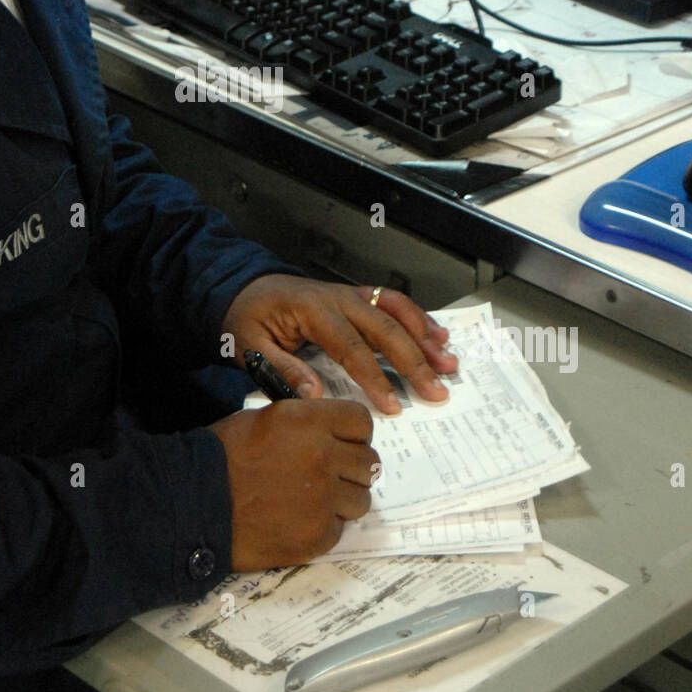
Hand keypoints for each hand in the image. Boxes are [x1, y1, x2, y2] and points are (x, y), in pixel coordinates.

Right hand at [209, 398, 377, 568]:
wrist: (194, 504)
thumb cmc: (222, 457)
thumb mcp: (264, 419)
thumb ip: (305, 422)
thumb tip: (332, 432)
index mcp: (308, 422)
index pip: (361, 422)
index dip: (354, 433)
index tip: (345, 442)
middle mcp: (323, 457)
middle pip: (368, 463)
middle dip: (352, 467)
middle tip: (328, 474)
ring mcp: (323, 499)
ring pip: (361, 499)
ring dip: (342, 499)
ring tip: (310, 500)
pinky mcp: (317, 536)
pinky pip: (339, 529)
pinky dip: (323, 526)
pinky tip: (294, 520)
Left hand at [222, 274, 457, 414]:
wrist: (243, 287)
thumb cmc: (247, 318)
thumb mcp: (249, 345)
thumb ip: (282, 368)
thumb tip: (315, 395)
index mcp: (312, 310)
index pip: (351, 347)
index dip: (375, 377)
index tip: (394, 405)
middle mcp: (338, 298)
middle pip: (385, 328)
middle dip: (414, 361)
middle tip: (436, 391)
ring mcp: (350, 294)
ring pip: (396, 312)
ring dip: (425, 337)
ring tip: (448, 364)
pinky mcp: (356, 295)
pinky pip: (392, 302)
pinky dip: (418, 318)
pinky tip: (437, 335)